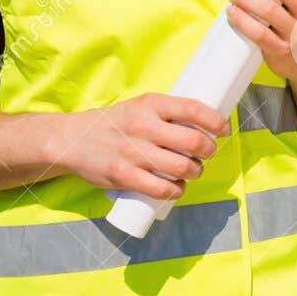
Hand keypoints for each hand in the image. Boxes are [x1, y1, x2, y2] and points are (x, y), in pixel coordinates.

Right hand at [50, 92, 228, 199]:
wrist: (72, 140)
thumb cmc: (114, 123)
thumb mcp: (140, 106)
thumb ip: (167, 113)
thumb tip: (205, 124)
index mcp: (151, 104)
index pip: (194, 109)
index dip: (216, 121)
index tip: (223, 130)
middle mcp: (144, 127)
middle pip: (194, 142)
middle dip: (209, 151)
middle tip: (207, 154)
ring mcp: (134, 153)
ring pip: (183, 168)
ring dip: (195, 172)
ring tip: (192, 171)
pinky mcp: (124, 176)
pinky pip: (162, 189)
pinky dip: (176, 191)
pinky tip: (177, 187)